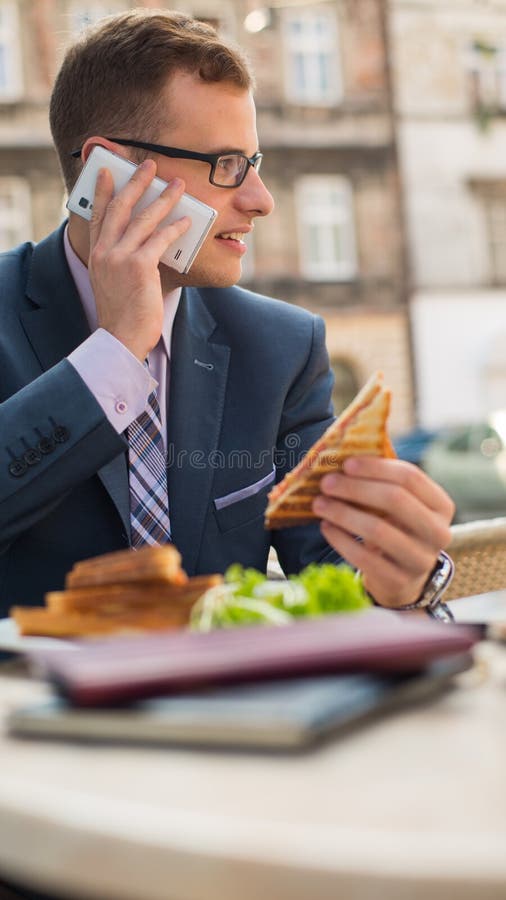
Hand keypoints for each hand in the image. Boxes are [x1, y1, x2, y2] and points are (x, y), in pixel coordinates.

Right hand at [88, 159, 190, 360]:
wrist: (121, 337)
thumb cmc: (122, 315)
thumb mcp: (112, 283)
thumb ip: (121, 262)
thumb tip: (146, 246)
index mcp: (97, 255)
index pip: (98, 214)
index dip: (102, 190)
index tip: (106, 170)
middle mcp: (105, 252)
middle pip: (120, 207)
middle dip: (136, 182)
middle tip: (149, 165)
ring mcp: (120, 258)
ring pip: (144, 219)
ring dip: (163, 198)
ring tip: (178, 185)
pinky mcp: (139, 266)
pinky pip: (160, 239)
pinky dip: (175, 228)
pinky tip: (187, 221)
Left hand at [312, 457, 454, 608]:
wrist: (402, 575)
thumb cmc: (396, 527)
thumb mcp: (400, 505)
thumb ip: (382, 482)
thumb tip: (342, 458)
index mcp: (441, 505)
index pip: (410, 477)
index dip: (375, 468)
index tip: (346, 463)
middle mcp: (438, 532)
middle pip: (395, 500)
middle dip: (355, 488)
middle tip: (326, 483)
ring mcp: (421, 560)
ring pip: (377, 529)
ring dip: (343, 513)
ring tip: (319, 504)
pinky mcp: (398, 581)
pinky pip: (363, 557)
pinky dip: (340, 539)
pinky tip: (325, 526)